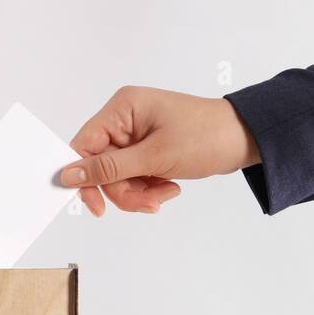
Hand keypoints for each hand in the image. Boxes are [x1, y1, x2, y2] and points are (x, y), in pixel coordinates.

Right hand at [58, 87, 260, 215]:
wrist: (244, 139)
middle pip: (101, 167)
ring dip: (138, 193)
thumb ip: (108, 168)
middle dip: (124, 190)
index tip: (96, 206)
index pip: (83, 145)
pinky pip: (133, 177)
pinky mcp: (147, 149)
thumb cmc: (207, 136)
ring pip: (117, 177)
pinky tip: (168, 187)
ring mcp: (136, 135)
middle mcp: (125, 119)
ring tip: (165, 193)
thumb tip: (68, 175)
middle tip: (148, 202)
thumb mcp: (154, 156)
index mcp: (122, 108)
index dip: (85, 177)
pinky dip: (148, 189)